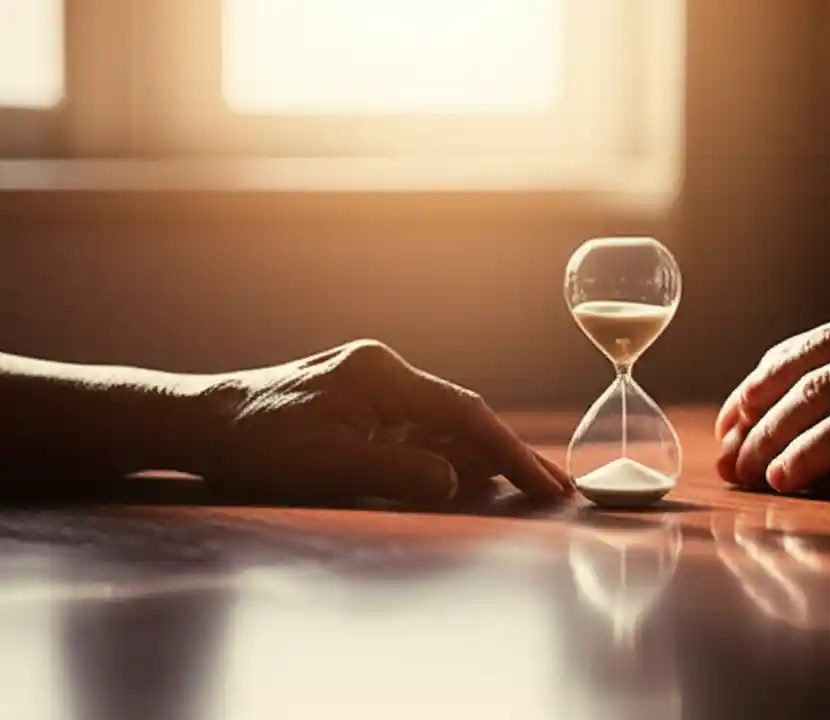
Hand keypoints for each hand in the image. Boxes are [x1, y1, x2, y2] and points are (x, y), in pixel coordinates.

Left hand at [203, 340, 572, 502]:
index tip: (545, 485)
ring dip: (476, 457)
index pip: (464, 413)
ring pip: (440, 424)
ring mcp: (370, 388)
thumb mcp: (326, 466)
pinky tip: (461, 477)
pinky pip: (414, 432)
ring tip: (520, 486)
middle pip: (461, 415)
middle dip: (505, 454)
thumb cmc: (254, 444)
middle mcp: (383, 373)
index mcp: (382, 375)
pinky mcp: (358, 406)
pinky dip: (442, 456)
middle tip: (552, 488)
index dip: (509, 451)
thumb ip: (397, 472)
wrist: (195, 424)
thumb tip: (456, 482)